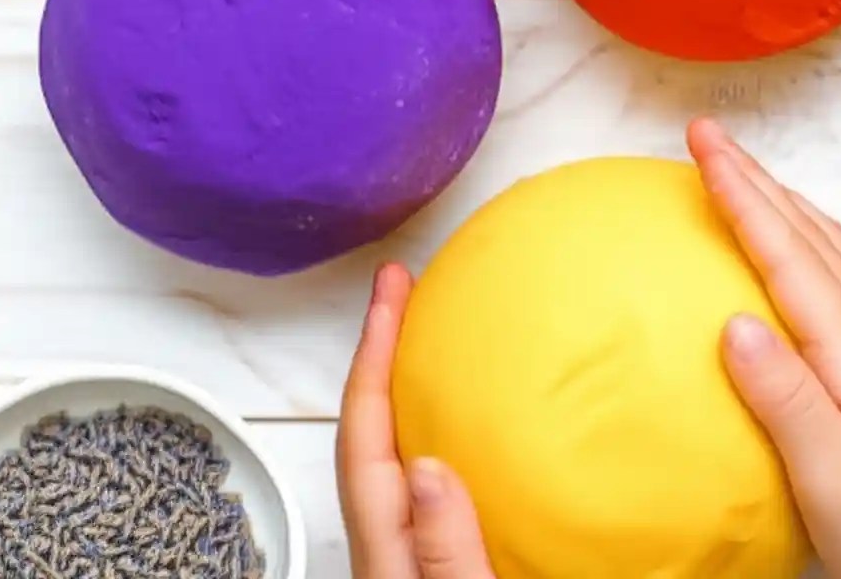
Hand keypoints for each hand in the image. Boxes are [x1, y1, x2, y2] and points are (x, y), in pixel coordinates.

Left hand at [336, 263, 495, 578]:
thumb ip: (448, 551)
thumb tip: (432, 470)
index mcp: (386, 549)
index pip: (368, 434)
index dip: (376, 352)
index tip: (389, 289)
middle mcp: (389, 542)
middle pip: (370, 430)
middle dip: (382, 352)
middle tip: (403, 288)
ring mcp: (411, 547)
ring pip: (396, 450)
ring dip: (407, 384)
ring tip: (432, 333)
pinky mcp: (438, 555)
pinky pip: (429, 472)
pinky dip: (438, 423)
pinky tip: (472, 417)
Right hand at [687, 119, 840, 578]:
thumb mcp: (839, 487)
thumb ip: (788, 403)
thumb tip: (734, 324)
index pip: (793, 259)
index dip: (746, 197)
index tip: (706, 147)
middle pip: (815, 242)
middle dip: (761, 182)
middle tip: (712, 139)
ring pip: (835, 260)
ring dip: (788, 209)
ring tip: (750, 179)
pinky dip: (810, 254)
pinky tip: (795, 266)